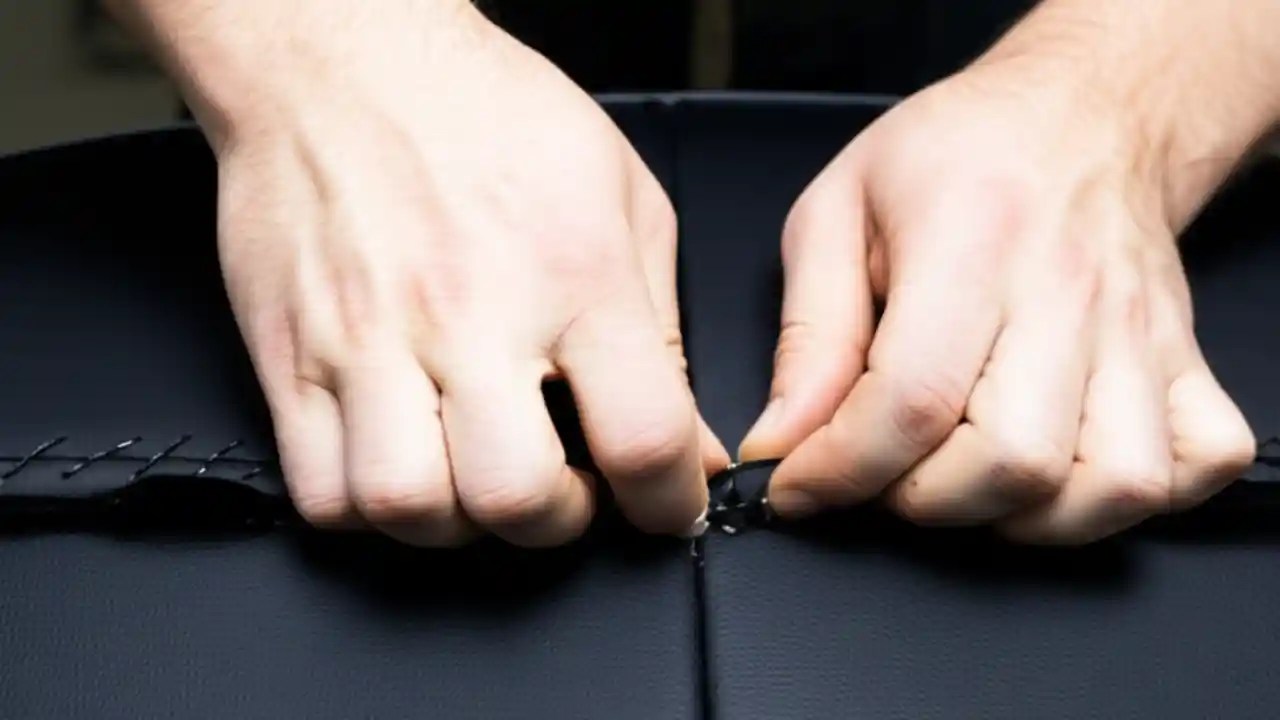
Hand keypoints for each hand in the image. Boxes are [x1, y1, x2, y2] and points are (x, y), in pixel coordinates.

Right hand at [181, 2, 725, 545]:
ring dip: (460, 522)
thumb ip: (663, 333)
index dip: (670, 504)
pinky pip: (322, 490)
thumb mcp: (622, 199)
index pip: (642, 437)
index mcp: (572, 273)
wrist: (344, 60)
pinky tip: (405, 461)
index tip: (666, 506)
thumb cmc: (487, 114)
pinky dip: (371, 507)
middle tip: (564, 488)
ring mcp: (367, 341)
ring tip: (475, 477)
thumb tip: (690, 450)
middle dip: (559, 522)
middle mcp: (468, 314)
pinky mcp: (289, 358)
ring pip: (409, 508)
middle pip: (517, 498)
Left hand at [740, 58, 1255, 543]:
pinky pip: (1194, 467)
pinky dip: (1126, 500)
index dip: (839, 469)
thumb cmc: (953, 156)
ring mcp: (1138, 331)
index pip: (911, 400)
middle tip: (882, 469)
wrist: (1078, 113)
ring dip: (1020, 514)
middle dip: (920, 499)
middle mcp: (1068, 291)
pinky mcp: (1183, 358)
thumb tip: (781, 439)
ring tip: (963, 475)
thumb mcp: (837, 214)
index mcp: (971, 240)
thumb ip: (808, 335)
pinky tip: (1061, 475)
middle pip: (1011, 461)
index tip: (798, 484)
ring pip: (1110, 484)